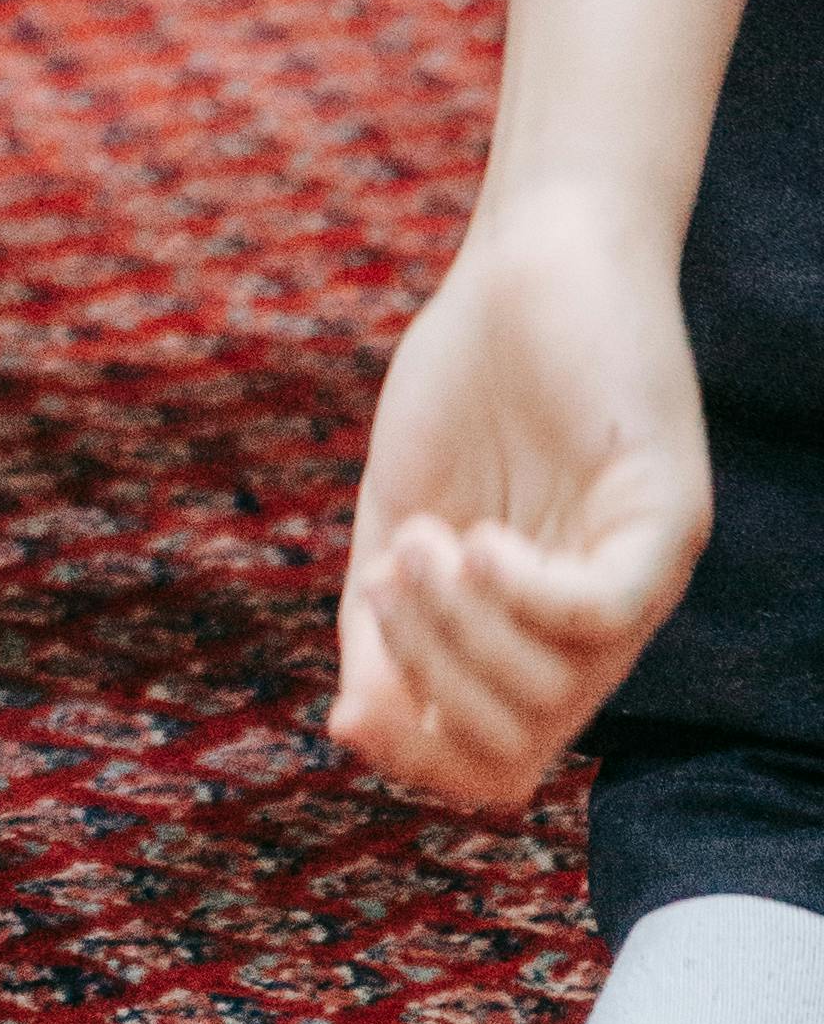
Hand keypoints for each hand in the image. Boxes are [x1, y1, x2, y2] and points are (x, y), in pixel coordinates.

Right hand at [329, 190, 709, 813]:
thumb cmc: (468, 378)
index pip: (496, 766)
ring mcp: (638, 580)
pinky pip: (603, 614)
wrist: (531, 257)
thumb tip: (354, 731)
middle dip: (428, 679)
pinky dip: (525, 595)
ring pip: (555, 693)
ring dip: (462, 628)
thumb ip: (380, 616)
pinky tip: (476, 537)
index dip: (421, 760)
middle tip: (388, 576)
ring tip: (426, 536)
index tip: (355, 703)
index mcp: (534, 635)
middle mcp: (596, 629)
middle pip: (515, 742)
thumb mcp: (399, 509)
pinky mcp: (669, 524)